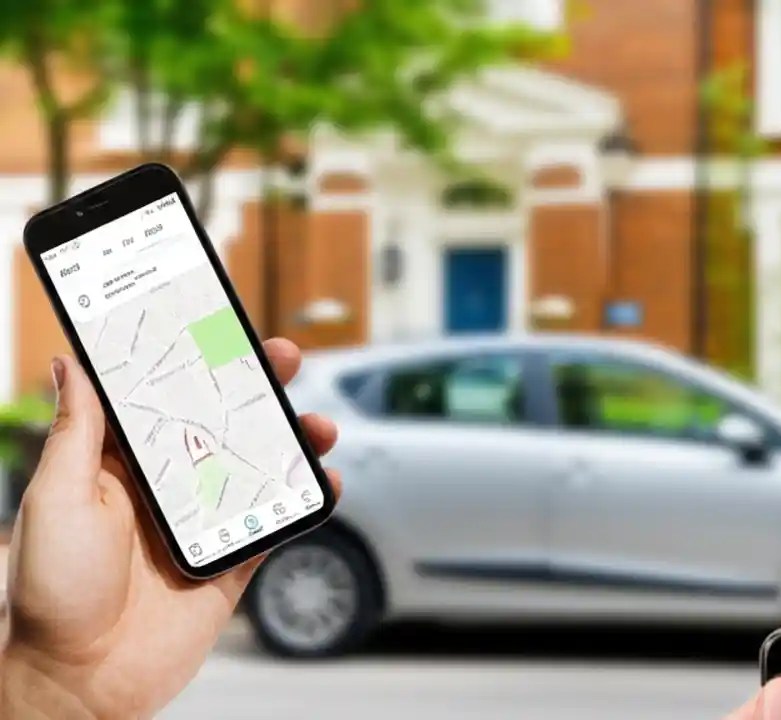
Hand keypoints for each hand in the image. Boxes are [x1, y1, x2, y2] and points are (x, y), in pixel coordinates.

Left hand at [0, 341, 340, 718]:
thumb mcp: (56, 496)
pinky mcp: (231, 563)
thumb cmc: (50, 591)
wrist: (79, 681)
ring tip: (318, 425)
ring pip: (260, 468)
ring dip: (294, 441)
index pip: (165, 400)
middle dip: (257, 388)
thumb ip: (78, 432)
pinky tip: (326, 483)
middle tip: (283, 357)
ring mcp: (203, 525)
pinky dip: (307, 502)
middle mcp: (166, 489)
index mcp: (120, 466)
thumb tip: (73, 362)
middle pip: (223, 424)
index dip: (195, 363)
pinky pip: (278, 524)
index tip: (222, 328)